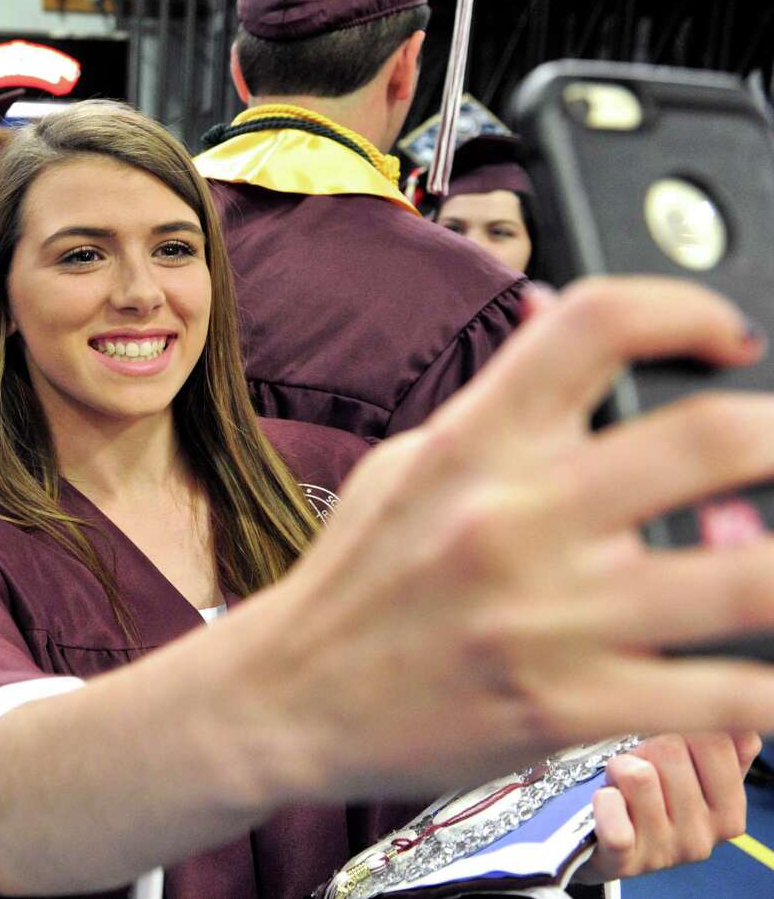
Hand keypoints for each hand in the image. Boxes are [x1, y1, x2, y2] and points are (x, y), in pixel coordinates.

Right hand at [231, 276, 773, 802]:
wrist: (290, 696)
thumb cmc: (353, 579)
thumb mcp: (406, 463)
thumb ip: (495, 398)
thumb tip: (556, 316)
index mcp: (475, 444)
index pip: (597, 323)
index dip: (687, 306)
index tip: (726, 335)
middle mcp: (516, 519)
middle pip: (711, 437)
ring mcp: (549, 620)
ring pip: (750, 579)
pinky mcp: (568, 709)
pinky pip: (723, 696)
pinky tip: (772, 669)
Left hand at [576, 732, 760, 881]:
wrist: (609, 844)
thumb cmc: (652, 797)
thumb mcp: (693, 773)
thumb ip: (724, 749)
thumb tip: (743, 729)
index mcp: (728, 814)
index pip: (715, 742)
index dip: (681, 728)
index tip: (669, 746)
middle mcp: (702, 838)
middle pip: (670, 750)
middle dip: (647, 747)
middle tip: (640, 768)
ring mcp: (664, 851)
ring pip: (638, 775)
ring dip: (620, 768)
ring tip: (621, 784)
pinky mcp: (624, 859)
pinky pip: (614, 811)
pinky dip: (605, 799)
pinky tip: (607, 803)